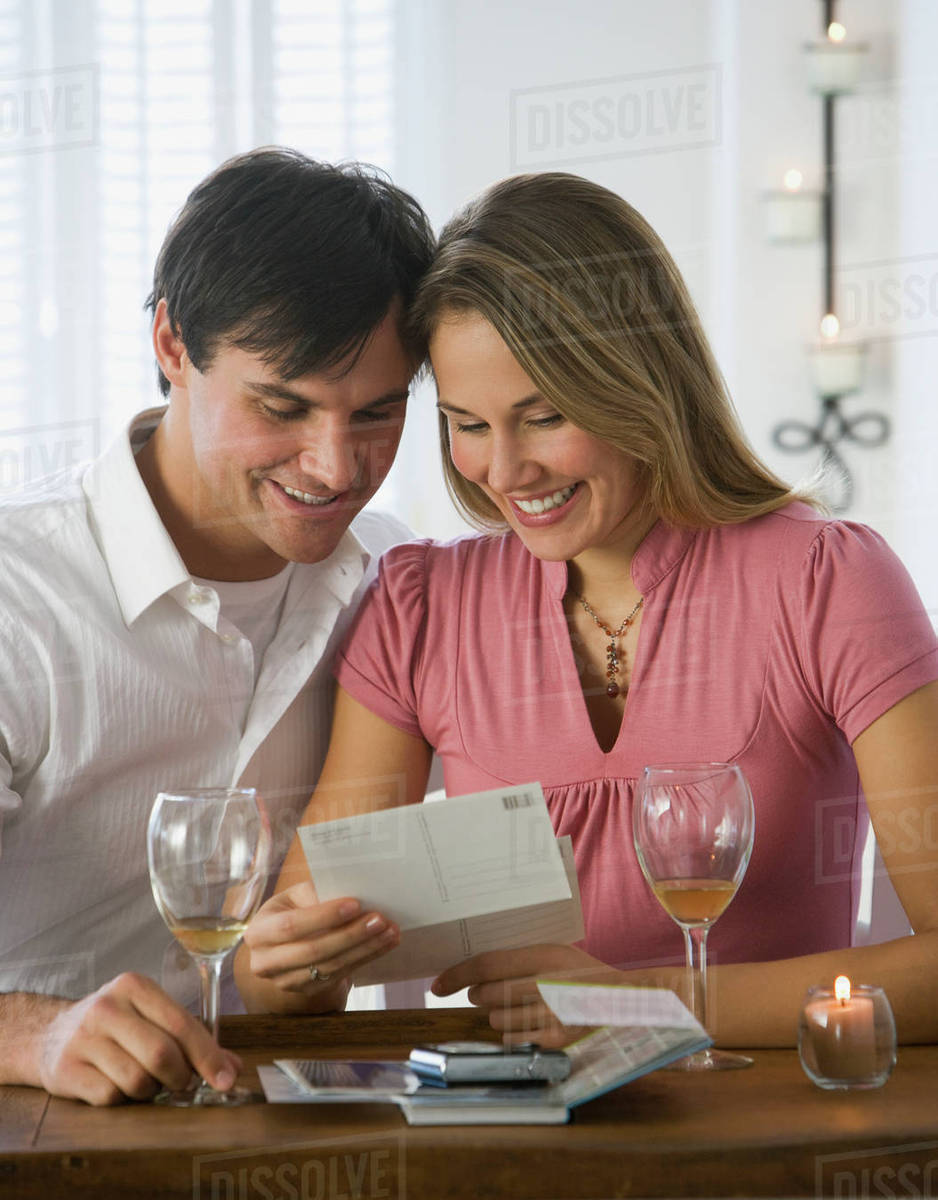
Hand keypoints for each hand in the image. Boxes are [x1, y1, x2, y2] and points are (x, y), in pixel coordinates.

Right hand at [35, 973, 242, 1105]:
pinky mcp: (66, 1069)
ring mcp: (83, 1038)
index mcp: (135, 986)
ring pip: (138, 1080)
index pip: (182, 1024)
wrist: (49, 1034)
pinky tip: (116, 1084)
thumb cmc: (113, 1026)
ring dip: (150, 1091)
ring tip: (143, 1080)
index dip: (208, 1056)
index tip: (226, 1080)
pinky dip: (122, 1099)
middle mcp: (107, 1007)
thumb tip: (231, 1067)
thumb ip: (191, 1037)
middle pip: (162, 1055)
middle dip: (181, 1078)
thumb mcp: (150, 1016)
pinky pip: (111, 1097)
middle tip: (181, 1084)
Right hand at [242, 881, 399, 993]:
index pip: (291, 925)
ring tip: (390, 931)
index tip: (355, 903)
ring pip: (330, 966)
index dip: (324, 916)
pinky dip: (365, 958)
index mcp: (259, 932)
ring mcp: (286, 981)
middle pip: (313, 950)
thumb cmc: (293, 910)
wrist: (283, 944)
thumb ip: (315, 893)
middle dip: (351, 935)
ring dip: (365, 948)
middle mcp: (266, 962)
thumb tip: (350, 889)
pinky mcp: (307, 991)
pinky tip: (384, 944)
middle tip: (380, 919)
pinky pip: (340, 975)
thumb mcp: (295, 896)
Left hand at [431, 944, 618, 1047]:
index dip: (456, 975)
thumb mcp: (552, 953)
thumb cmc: (579, 973)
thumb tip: (471, 975)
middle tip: (486, 993)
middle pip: (486, 994)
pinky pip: (513, 1040)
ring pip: (495, 1020)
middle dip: (478, 995)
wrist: (622, 998)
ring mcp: (552, 1015)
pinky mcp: (557, 1040)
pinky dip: (512, 1034)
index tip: (437, 984)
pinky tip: (527, 1023)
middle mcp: (547, 984)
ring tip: (516, 1007)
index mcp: (544, 956)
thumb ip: (516, 961)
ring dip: (495, 1016)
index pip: (486, 964)